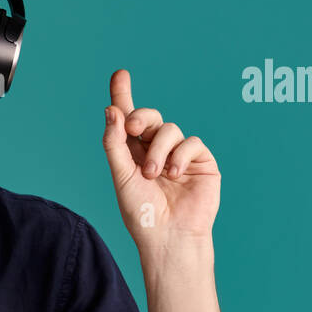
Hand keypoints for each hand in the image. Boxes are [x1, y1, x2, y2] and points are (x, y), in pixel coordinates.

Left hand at [102, 69, 219, 252]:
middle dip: (139, 116)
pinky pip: (192, 141)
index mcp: (132, 153)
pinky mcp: (201, 161)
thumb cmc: (142, 213)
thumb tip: (110, 109)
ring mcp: (179, 154)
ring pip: (169, 128)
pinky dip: (180, 154)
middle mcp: (155, 150)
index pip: (126, 119)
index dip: (123, 95)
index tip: (120, 74)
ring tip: (154, 174)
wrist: (170, 237)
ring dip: (158, 149)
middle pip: (148, 117)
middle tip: (131, 127)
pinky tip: (174, 173)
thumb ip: (115, 143)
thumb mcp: (121, 176)